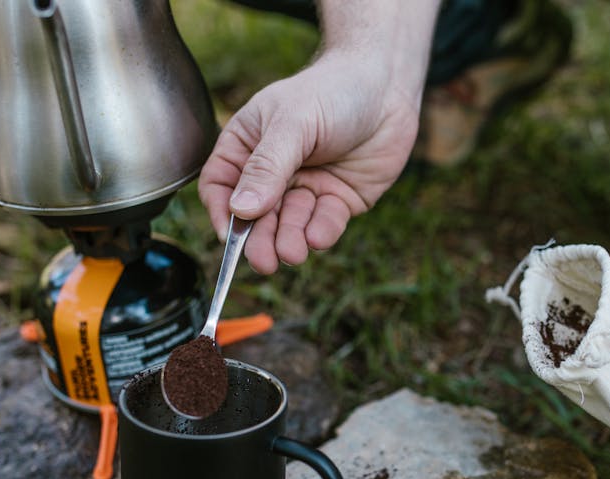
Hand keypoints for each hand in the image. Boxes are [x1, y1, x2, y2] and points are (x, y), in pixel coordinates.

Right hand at [198, 51, 420, 273]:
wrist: (388, 87)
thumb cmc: (333, 89)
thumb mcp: (293, 123)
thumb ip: (267, 167)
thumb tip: (240, 209)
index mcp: (248, 145)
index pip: (221, 185)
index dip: (222, 211)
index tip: (228, 236)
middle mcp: (274, 171)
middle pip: (256, 215)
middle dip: (259, 239)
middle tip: (264, 261)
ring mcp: (306, 187)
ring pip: (290, 224)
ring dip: (289, 240)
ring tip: (292, 252)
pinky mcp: (338, 200)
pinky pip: (324, 223)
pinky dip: (320, 233)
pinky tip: (318, 237)